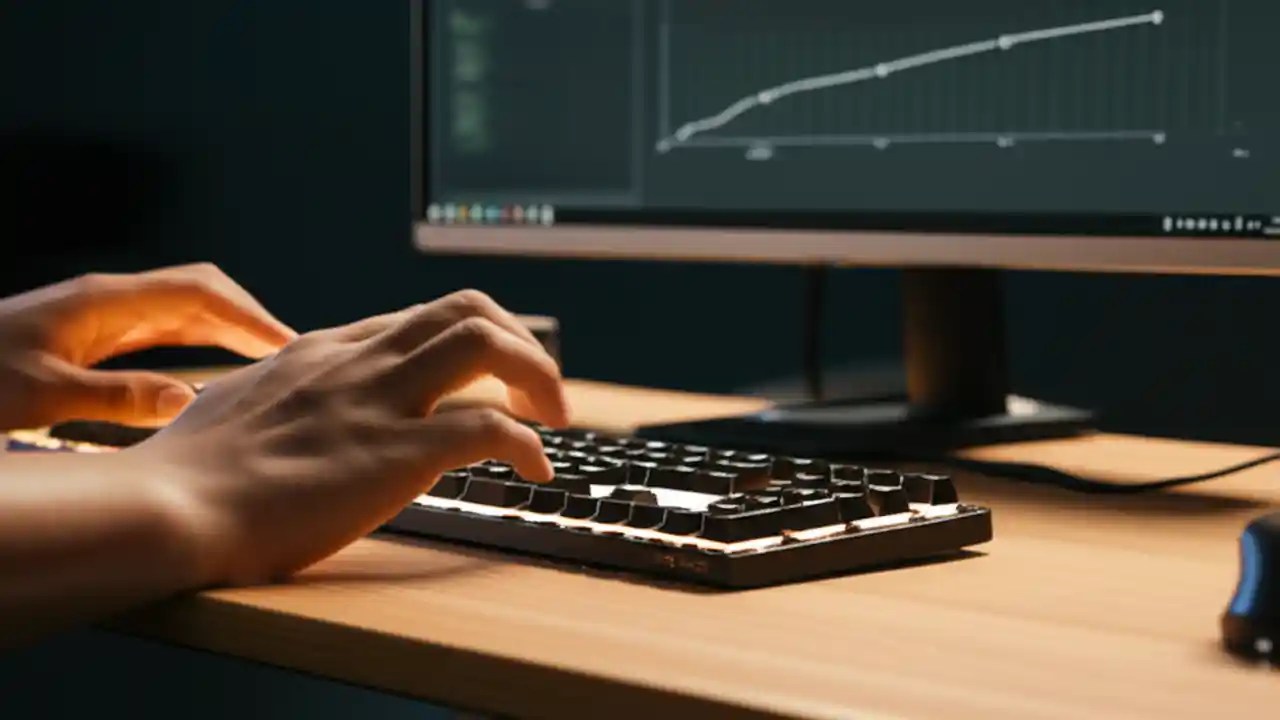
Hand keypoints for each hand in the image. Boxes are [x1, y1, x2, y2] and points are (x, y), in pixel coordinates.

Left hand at [0, 263, 295, 430]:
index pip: (198, 294)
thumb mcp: (37, 397)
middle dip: (249, 317)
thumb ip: (114, 397)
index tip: (288, 346)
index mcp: (102, 301)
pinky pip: (163, 334)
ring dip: (229, 332)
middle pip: (199, 294)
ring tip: (270, 364)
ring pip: (184, 313)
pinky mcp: (92, 339)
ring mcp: (100, 317)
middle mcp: (108, 301)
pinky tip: (217, 373)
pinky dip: (201, 346)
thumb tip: (188, 399)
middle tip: (294, 354)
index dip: (249, 317)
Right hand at [128, 290, 570, 585]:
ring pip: (487, 344)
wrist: (170, 506)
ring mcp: (379, 402)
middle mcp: (359, 361)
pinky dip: (529, 446)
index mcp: (323, 350)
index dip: (471, 339)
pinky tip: (536, 471)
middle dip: (520, 340)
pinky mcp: (396, 453)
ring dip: (538, 374)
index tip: (493, 375)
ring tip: (555, 418)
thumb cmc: (187, 471)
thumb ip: (277, 391)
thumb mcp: (235, 403)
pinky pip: (491, 428)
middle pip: (466, 308)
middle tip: (541, 389)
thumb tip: (283, 398)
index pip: (419, 316)